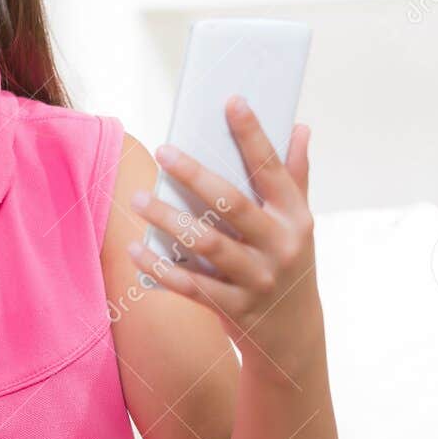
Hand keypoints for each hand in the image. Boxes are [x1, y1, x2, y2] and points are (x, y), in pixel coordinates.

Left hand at [127, 97, 322, 380]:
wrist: (293, 338)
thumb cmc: (290, 266)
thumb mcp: (300, 225)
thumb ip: (296, 177)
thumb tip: (300, 127)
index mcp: (296, 218)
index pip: (273, 169)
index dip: (252, 134)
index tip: (231, 100)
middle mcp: (280, 246)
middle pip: (233, 204)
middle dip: (196, 175)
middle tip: (163, 151)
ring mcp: (257, 279)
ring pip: (207, 244)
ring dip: (169, 219)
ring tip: (139, 199)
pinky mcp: (234, 308)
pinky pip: (191, 285)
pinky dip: (161, 268)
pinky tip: (137, 249)